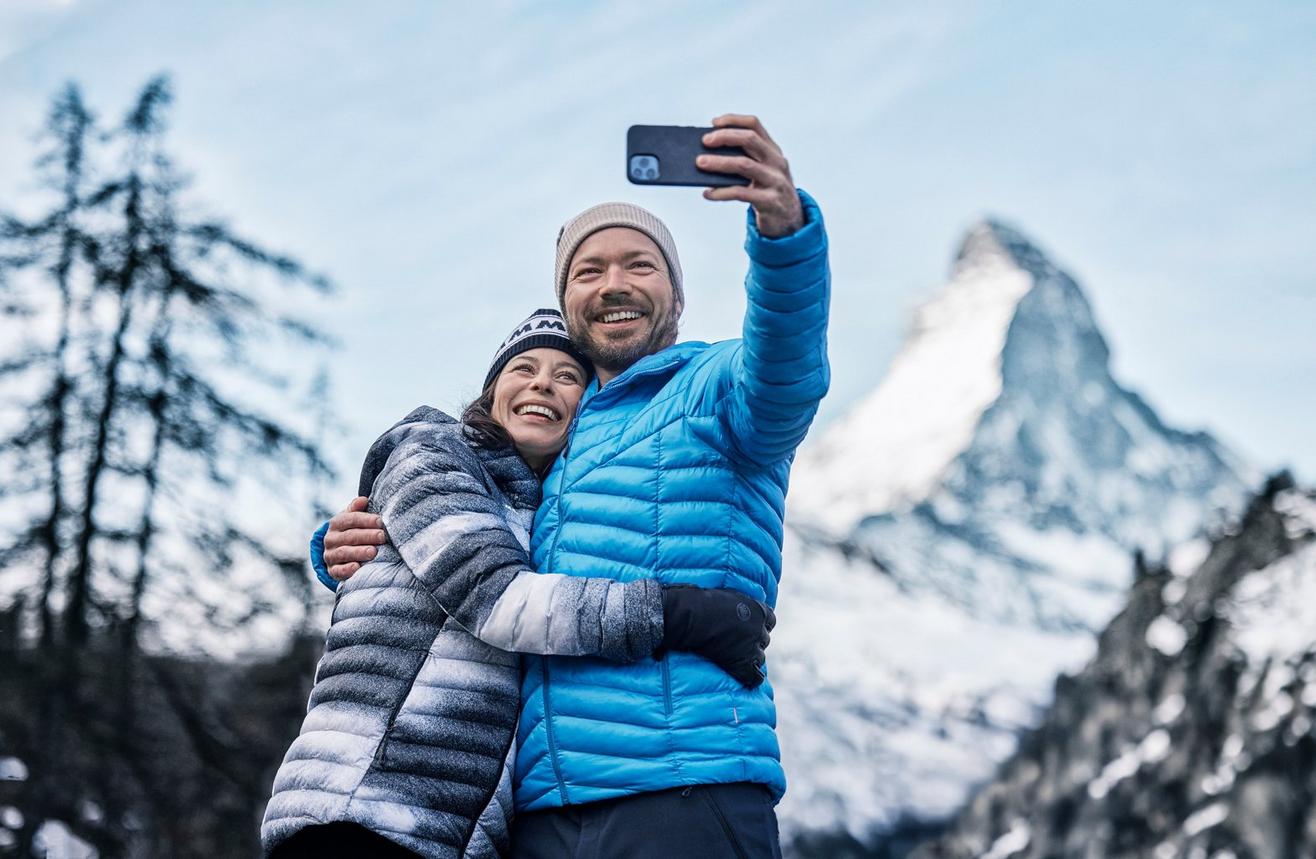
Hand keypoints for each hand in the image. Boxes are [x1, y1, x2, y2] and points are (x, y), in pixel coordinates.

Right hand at [323, 496, 386, 580]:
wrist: (339, 551)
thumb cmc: (354, 531)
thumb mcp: (354, 518)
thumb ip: (358, 509)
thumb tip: (364, 499)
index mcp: (336, 523)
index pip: (351, 519)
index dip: (366, 520)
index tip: (380, 521)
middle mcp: (331, 538)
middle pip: (350, 536)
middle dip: (367, 536)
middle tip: (382, 536)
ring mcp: (330, 555)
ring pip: (344, 552)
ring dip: (359, 552)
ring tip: (373, 552)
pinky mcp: (332, 570)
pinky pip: (338, 571)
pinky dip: (346, 570)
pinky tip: (357, 567)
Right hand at [658, 585, 776, 687]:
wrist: (690, 618)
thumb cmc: (702, 602)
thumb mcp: (727, 595)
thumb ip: (739, 603)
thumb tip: (738, 605)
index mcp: (758, 610)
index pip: (769, 621)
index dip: (758, 625)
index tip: (747, 628)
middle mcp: (759, 629)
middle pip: (763, 640)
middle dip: (752, 641)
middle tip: (735, 643)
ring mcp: (752, 648)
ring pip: (759, 658)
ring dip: (749, 658)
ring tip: (732, 657)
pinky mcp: (742, 664)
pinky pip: (754, 677)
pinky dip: (750, 678)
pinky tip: (743, 677)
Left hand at [698, 114, 803, 237]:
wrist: (789, 220)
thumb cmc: (767, 191)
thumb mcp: (762, 171)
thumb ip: (744, 159)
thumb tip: (708, 154)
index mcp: (773, 150)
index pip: (754, 125)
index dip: (733, 120)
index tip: (714, 123)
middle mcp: (776, 161)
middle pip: (750, 139)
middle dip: (725, 137)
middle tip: (704, 141)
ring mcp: (775, 181)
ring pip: (744, 164)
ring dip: (719, 162)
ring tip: (700, 163)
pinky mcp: (770, 201)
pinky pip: (741, 193)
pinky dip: (721, 192)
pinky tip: (708, 193)